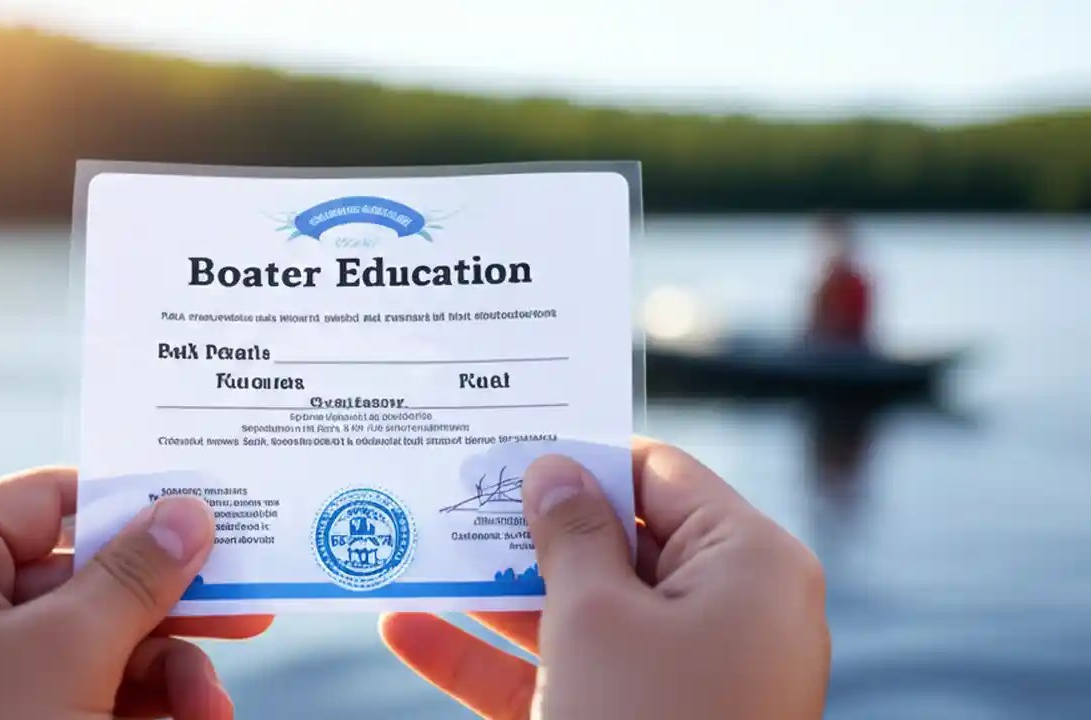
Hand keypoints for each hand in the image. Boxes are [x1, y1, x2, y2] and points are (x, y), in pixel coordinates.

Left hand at [0, 467, 272, 719]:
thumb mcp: (61, 652)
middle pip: (87, 579)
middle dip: (170, 610)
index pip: (51, 499)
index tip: (212, 512)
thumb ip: (134, 578)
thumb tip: (187, 514)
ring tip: (210, 707)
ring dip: (166, 675)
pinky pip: (80, 695)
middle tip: (246, 609)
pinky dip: (138, 708)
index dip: (135, 505)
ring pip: (94, 646)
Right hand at [380, 438, 829, 718]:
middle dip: (529, 527)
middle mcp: (725, 613)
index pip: (660, 476)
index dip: (584, 457)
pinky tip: (408, 632)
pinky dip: (494, 658)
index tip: (512, 441)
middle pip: (615, 544)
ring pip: (580, 612)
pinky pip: (564, 673)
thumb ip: (568, 533)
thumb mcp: (594, 617)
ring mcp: (679, 675)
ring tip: (421, 552)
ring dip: (497, 591)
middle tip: (458, 493)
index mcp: (746, 564)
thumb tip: (552, 469)